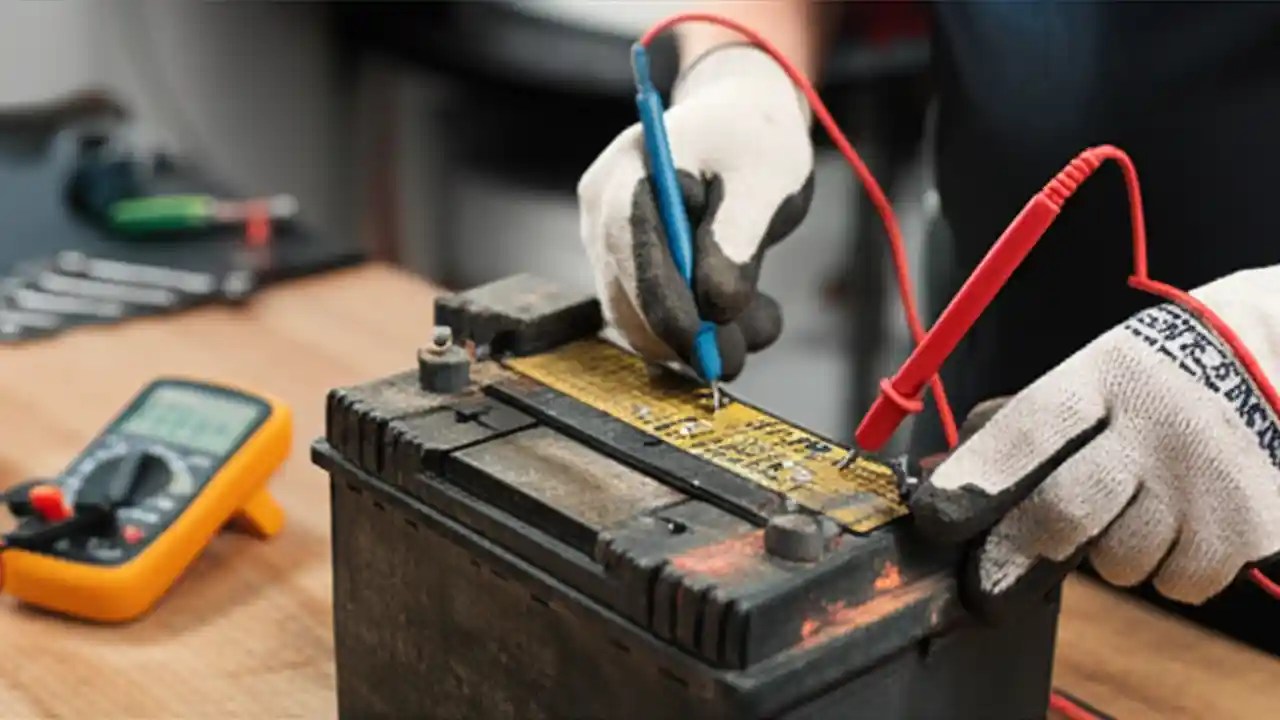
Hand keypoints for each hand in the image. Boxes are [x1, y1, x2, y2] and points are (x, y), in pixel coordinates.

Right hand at [576, 45, 813, 378]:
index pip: (636, 265)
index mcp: (626, 179)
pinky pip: (652, 313)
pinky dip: (698, 325)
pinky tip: (746, 311)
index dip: (674, 319)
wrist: (737, 115)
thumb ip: (739, 238)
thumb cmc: (751, 136)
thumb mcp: (765, 177)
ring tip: (764, 319)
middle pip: (628, 305)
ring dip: (701, 336)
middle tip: (746, 349)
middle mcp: (601, 214)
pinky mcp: (625, 264)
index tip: (718, 355)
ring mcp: (606, 242)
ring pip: (641, 320)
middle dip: (689, 337)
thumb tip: (717, 307)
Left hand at [910, 266, 1279, 612]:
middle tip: (986, 585)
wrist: (1272, 360)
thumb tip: (940, 481)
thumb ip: (1020, 427)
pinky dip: (1164, 570)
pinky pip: (1175, 583)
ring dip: (1105, 554)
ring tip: (1127, 511)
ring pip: (1117, 561)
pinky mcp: (1248, 524)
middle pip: (1067, 511)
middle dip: (1015, 555)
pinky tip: (1177, 526)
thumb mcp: (1090, 375)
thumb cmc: (1150, 382)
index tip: (937, 519)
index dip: (979, 479)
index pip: (1030, 431)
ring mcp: (1205, 477)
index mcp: (1101, 377)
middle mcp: (1155, 424)